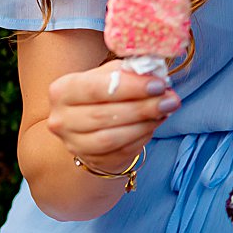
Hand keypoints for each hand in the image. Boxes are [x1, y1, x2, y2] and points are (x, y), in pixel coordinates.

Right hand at [44, 60, 178, 172]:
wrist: (90, 124)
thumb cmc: (103, 92)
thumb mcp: (110, 74)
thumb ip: (128, 71)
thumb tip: (155, 74)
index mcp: (62, 90)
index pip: (95, 88)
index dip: (129, 87)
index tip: (158, 84)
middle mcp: (62, 119)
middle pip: (104, 115)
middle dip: (142, 107)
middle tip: (170, 100)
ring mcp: (74, 144)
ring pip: (111, 138)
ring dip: (144, 124)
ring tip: (165, 111)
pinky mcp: (91, 160)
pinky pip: (120, 151)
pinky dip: (142, 137)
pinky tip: (154, 124)